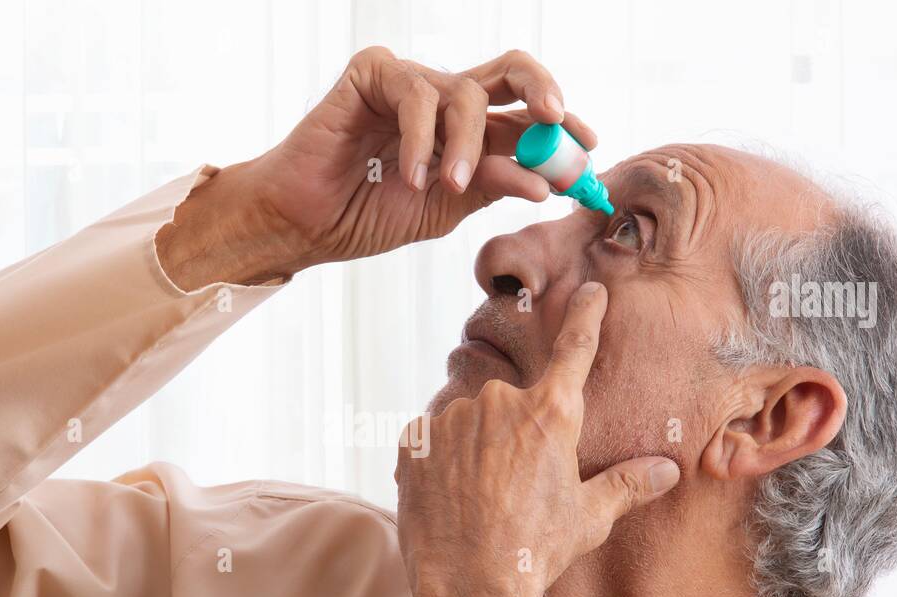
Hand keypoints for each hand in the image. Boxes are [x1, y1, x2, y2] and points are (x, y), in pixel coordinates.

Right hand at [155, 47, 597, 287]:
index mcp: (469, 132)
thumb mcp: (448, 208)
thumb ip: (495, 186)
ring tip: (449, 186)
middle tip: (557, 119)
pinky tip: (410, 174)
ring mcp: (410, 84)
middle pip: (512, 71)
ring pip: (466, 92)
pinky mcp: (373, 74)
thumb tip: (549, 182)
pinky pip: (417, 93)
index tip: (589, 151)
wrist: (308, 224)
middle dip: (544, 90)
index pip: (529, 117)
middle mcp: (445, 102)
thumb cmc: (368, 215)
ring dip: (467, 144)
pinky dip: (422, 138)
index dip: (564, 127)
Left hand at [394, 283, 680, 596]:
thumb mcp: (589, 518)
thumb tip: (669, 470)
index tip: (590, 291)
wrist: (471, 586)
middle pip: (510, 402)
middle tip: (511, 488)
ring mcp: (451, 418)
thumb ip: (627, 485)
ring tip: (478, 499)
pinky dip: (437, 461)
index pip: (575, 349)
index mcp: (551, 413)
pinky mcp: (413, 441)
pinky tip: (447, 498)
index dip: (586, 316)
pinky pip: (429, 439)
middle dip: (511, 434)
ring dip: (471, 446)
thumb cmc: (536, 552)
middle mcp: (499, 403)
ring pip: (466, 420)